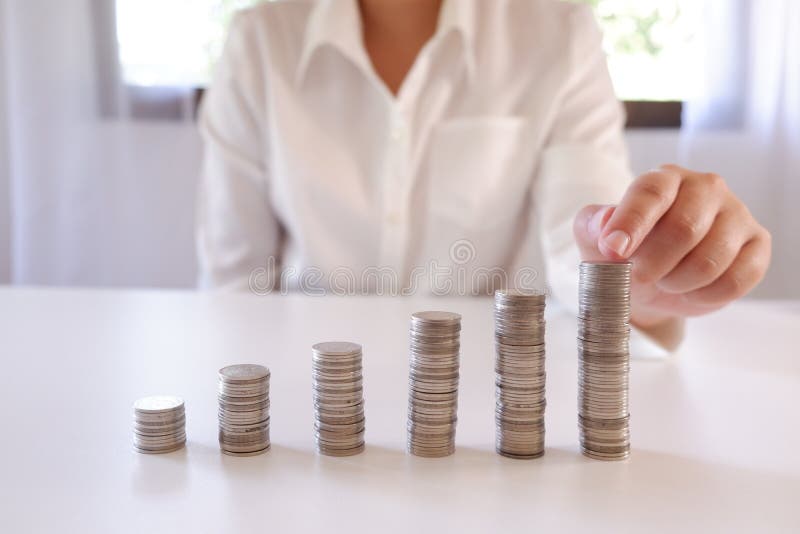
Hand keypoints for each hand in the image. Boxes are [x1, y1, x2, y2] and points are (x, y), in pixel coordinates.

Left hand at [574, 165, 770, 328]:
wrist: (649, 282)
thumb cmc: (625, 251)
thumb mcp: (596, 238)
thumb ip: (593, 225)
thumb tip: (606, 221)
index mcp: (664, 178)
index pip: (651, 192)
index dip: (632, 223)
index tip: (613, 252)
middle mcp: (706, 188)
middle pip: (684, 228)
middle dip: (653, 263)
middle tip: (639, 275)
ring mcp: (736, 214)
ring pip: (710, 260)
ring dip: (678, 282)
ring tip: (665, 280)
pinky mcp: (757, 245)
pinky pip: (736, 280)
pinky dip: (705, 295)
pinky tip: (691, 289)